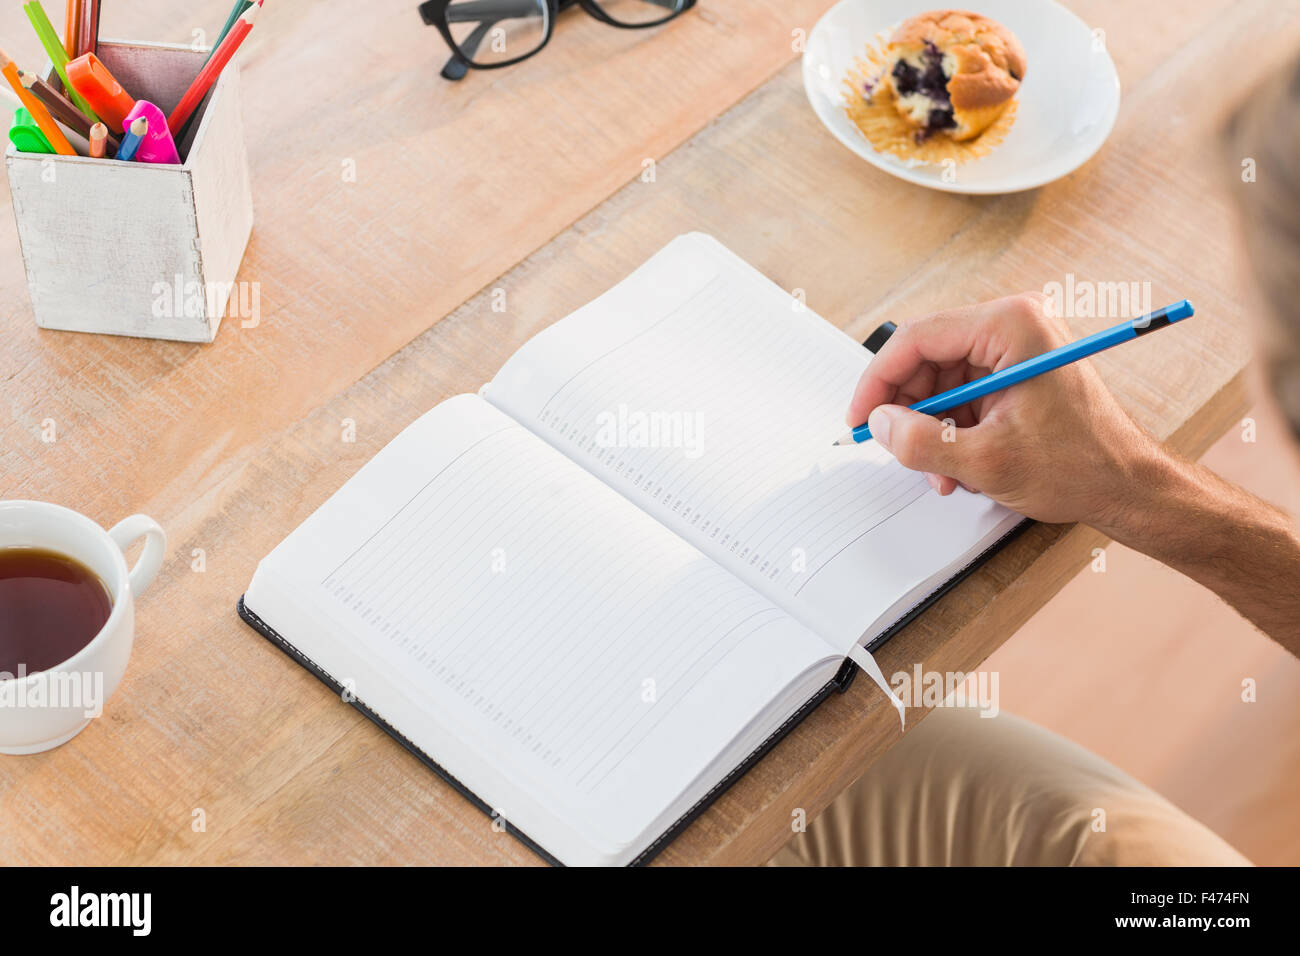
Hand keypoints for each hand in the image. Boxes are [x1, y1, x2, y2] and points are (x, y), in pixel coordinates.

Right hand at [845, 293, 1165, 527]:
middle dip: (909, 412)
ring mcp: (1017, 348)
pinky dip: (953, 430)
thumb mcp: (987, 461)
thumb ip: (921, 441)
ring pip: (942, 382)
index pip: (918, 338)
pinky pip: (964, 395)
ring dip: (931, 429)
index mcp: (1012, 325)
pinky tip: (961, 465)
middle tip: (897, 448)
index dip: (879, 381)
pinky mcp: (1018, 373)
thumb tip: (880, 425)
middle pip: (928, 359)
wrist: (1129, 486)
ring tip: (942, 472)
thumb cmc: (1083, 465)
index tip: (861, 416)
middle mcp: (1015, 325)